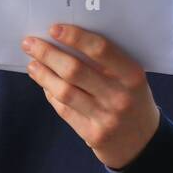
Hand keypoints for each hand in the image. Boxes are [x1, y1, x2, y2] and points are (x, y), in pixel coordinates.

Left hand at [21, 25, 160, 170]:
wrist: (143, 143)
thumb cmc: (133, 100)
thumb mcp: (131, 78)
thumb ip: (108, 62)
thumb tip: (66, 40)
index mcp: (132, 75)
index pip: (100, 50)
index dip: (75, 37)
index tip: (53, 28)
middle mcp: (119, 96)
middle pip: (75, 70)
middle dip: (48, 54)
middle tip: (29, 43)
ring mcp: (105, 117)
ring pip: (64, 91)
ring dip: (43, 75)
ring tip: (32, 64)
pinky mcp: (92, 134)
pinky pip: (64, 110)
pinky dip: (50, 94)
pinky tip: (44, 84)